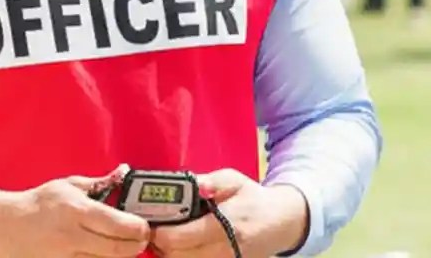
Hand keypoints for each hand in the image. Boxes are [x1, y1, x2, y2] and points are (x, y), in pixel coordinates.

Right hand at [0, 165, 150, 257]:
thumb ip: (99, 182)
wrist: (6, 226)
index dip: (139, 228)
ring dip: (121, 255)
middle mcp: (73, 236)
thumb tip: (123, 172)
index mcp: (77, 211)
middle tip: (141, 239)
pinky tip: (104, 251)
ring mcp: (66, 256)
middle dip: (136, 246)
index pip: (119, 225)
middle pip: (118, 250)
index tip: (145, 225)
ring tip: (124, 245)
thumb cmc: (40, 203)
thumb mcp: (68, 185)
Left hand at [150, 169, 308, 257]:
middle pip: (174, 256)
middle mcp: (223, 250)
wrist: (279, 223)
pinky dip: (180, 257)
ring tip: (166, 236)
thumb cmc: (252, 198)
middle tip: (154, 227)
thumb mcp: (234, 180)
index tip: (151, 219)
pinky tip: (180, 246)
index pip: (178, 237)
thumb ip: (211, 182)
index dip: (158, 231)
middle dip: (158, 243)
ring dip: (168, 253)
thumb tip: (195, 183)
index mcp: (224, 225)